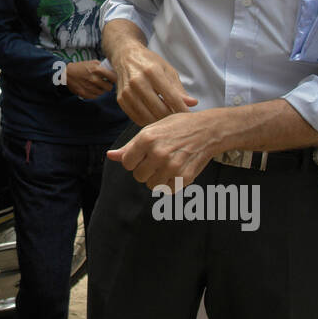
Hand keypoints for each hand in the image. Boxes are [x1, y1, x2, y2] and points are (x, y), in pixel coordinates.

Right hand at [65, 60, 114, 99]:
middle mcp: (93, 79)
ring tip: (98, 86)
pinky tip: (93, 90)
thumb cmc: (81, 67)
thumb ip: (103, 66)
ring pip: (102, 92)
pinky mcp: (84, 93)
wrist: (66, 73)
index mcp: (97, 69)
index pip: (113, 77)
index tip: (113, 79)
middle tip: (106, 83)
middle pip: (109, 87)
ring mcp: (89, 87)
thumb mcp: (92, 62)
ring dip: (102, 90)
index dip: (115, 79)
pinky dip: (95, 94)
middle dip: (108, 85)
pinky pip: (95, 96)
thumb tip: (113, 71)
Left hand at [107, 110, 221, 189]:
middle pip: (138, 176)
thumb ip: (130, 146)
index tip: (143, 156)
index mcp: (147, 139)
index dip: (134, 161)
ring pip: (152, 186)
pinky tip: (176, 171)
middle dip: (145, 170)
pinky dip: (171, 184)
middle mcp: (158, 153)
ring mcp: (172, 166)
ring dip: (157, 179)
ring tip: (166, 165)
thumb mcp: (151, 129)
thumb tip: (110, 156)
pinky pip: (168, 190)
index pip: (127, 163)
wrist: (207, 130)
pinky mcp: (184, 177)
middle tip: (157, 160)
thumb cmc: (177, 127)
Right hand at [111, 42, 198, 124]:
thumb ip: (179, 89)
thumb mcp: (167, 71)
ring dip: (160, 121)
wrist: (126, 57)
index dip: (182, 109)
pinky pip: (137, 118)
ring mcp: (127, 92)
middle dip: (172, 117)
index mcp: (152, 72)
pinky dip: (148, 121)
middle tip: (179, 118)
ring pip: (148, 117)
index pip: (171, 98)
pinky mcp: (121, 100)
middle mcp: (137, 82)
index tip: (189, 115)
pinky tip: (155, 116)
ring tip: (168, 118)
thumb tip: (192, 104)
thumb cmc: (150, 63)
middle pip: (160, 110)